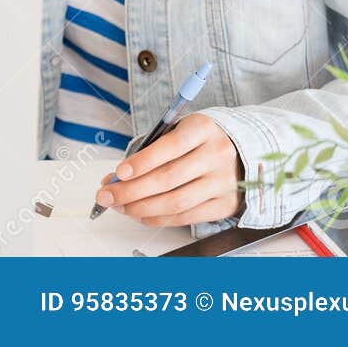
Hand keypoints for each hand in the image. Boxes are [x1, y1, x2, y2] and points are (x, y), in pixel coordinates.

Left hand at [96, 113, 243, 226]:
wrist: (240, 150)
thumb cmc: (196, 140)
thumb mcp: (176, 131)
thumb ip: (149, 150)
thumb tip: (116, 177)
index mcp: (203, 128)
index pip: (170, 146)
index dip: (142, 162)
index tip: (118, 173)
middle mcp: (217, 155)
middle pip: (169, 178)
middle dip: (132, 190)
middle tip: (107, 196)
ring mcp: (224, 182)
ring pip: (177, 202)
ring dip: (142, 208)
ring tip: (121, 207)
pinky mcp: (226, 204)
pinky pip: (188, 216)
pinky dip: (160, 219)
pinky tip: (141, 215)